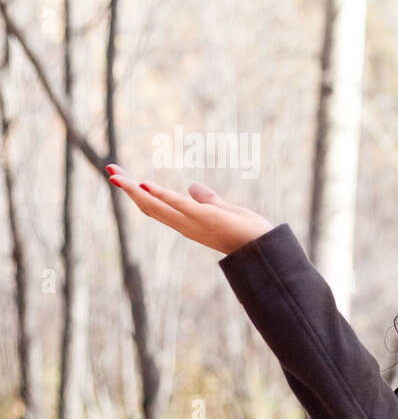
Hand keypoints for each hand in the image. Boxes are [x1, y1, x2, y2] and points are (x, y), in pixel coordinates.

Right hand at [105, 164, 273, 254]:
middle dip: (128, 189)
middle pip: (150, 207)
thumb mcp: (224, 210)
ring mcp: (193, 224)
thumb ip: (208, 199)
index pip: (158, 207)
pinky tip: (144, 185)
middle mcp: (185, 226)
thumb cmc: (248, 232)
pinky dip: (160, 196)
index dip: (139, 193)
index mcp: (188, 224)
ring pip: (156, 207)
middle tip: (110, 170)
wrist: (265, 249)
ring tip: (115, 174)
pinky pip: (178, 206)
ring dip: (134, 190)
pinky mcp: (204, 219)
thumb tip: (192, 187)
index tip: (122, 177)